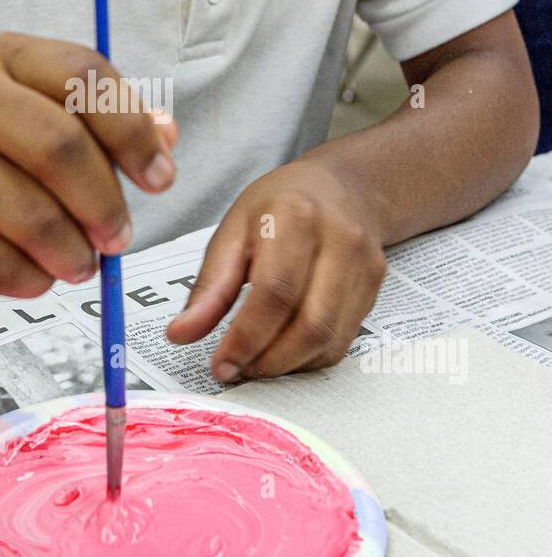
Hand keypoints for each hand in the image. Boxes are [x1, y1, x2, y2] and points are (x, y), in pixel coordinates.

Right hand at [0, 33, 177, 296]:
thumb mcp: (45, 112)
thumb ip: (109, 122)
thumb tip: (165, 138)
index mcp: (7, 56)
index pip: (84, 76)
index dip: (132, 132)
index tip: (159, 179)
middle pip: (59, 147)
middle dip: (104, 203)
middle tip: (119, 238)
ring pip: (30, 214)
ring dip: (73, 252)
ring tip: (83, 263)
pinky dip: (31, 279)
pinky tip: (40, 276)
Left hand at [166, 157, 386, 379]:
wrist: (343, 186)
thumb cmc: (280, 205)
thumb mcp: (233, 229)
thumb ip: (209, 285)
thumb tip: (181, 334)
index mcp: (295, 216)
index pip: (274, 292)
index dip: (246, 338)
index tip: (221, 365)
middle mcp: (339, 239)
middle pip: (310, 324)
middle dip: (268, 361)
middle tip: (236, 370)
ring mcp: (364, 265)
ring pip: (329, 340)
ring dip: (288, 365)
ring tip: (255, 363)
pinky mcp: (375, 287)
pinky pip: (342, 340)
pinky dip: (308, 358)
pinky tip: (283, 351)